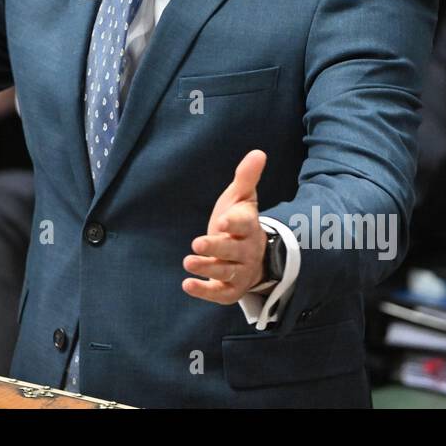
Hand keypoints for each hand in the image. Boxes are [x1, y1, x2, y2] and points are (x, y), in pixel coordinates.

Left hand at [183, 149, 268, 304]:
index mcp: (249, 227)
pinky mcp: (231, 289)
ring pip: (226, 272)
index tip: (222, 222)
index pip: (244, 225)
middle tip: (197, 244)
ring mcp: (240, 272)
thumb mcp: (242, 199)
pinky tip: (187, 285)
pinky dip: (205, 291)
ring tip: (188, 262)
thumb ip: (246, 177)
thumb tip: (258, 152)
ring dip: (207, 268)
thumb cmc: (240, 223)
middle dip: (216, 248)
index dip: (234, 224)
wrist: (253, 256)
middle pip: (233, 251)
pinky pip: (220, 294)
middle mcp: (247, 251)